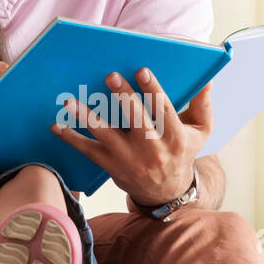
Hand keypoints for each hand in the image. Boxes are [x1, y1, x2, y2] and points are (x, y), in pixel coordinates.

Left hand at [52, 67, 211, 205]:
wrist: (167, 192)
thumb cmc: (182, 152)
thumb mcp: (200, 132)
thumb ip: (202, 104)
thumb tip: (207, 78)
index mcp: (175, 138)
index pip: (164, 111)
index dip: (154, 91)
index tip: (142, 71)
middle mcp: (152, 150)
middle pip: (137, 121)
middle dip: (123, 97)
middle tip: (110, 75)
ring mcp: (130, 159)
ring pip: (107, 136)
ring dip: (87, 117)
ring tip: (70, 101)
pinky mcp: (112, 167)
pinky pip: (89, 152)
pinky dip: (71, 138)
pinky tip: (56, 125)